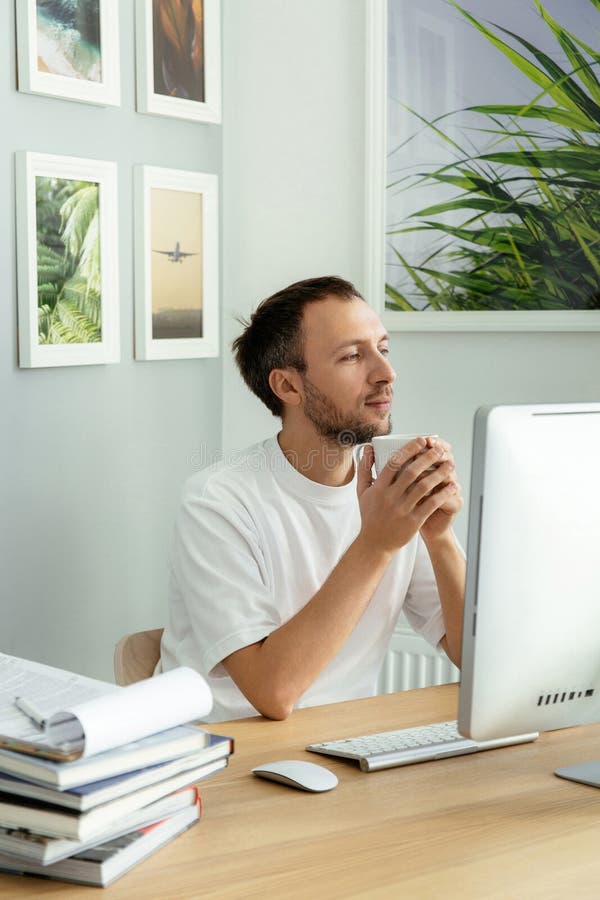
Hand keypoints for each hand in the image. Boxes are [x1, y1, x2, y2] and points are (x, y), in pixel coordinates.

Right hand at [357, 438, 459, 556]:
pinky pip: (431, 504)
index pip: (394, 463)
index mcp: (379, 487)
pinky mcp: (413, 521)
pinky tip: (452, 486)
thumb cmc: (370, 515)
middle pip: (412, 472)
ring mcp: (402, 509)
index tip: (421, 440)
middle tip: (440, 449)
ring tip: (450, 465)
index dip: (409, 449)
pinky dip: (443, 494)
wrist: (375, 543)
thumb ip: (364, 468)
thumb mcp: (362, 491)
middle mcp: (390, 497)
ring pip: (424, 487)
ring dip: (439, 474)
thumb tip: (368, 447)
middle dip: (428, 458)